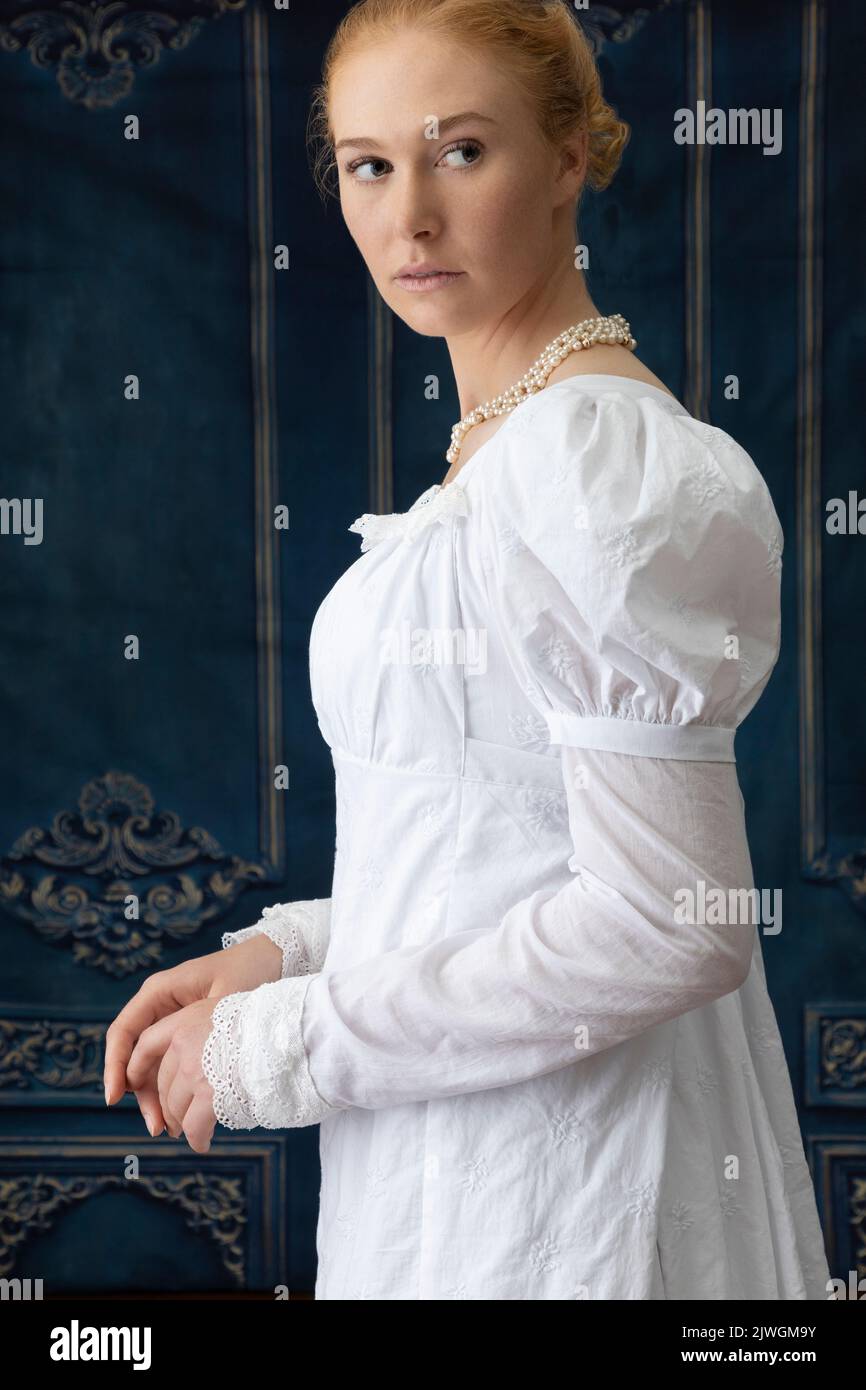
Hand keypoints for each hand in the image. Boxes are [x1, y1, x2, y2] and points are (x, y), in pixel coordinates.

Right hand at [103, 935, 280, 1135]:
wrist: (275, 957)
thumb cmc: (249, 971)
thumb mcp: (224, 999)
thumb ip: (200, 1031)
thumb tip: (181, 1074)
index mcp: (159, 992)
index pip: (123, 1033)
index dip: (115, 1067)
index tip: (114, 1097)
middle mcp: (158, 1007)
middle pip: (134, 1055)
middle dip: (139, 1093)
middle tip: (155, 1126)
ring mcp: (171, 1022)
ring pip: (150, 1064)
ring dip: (155, 1096)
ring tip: (167, 1128)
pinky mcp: (186, 1035)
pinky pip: (169, 1064)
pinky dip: (171, 1088)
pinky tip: (180, 1114)